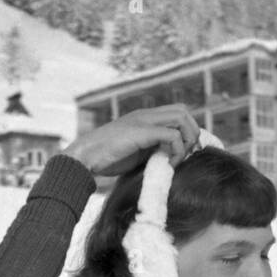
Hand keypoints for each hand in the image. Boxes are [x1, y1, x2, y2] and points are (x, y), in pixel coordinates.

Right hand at [63, 105, 201, 176]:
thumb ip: (152, 151)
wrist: (85, 157)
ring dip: (186, 140)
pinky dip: (176, 151)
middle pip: (183, 111)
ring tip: (177, 160)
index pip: (177, 113)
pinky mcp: (141, 131)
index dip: (187, 131)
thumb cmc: (106, 159)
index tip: (186, 153)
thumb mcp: (135, 153)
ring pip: (182, 117)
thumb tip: (169, 160)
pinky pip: (171, 135)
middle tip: (187, 155)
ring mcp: (143, 120)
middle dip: (192, 133)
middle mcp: (146, 114)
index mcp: (144, 118)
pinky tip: (168, 165)